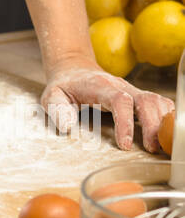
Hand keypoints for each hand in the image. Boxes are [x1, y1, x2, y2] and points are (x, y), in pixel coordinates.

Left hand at [40, 58, 173, 151]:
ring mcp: (131, 91)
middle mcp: (120, 87)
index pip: (119, 100)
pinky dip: (166, 117)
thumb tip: (67, 127)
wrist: (74, 69)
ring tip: (160, 145)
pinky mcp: (138, 97)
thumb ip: (57, 109)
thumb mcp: (51, 96)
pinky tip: (164, 134)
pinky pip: (159, 103)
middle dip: (152, 125)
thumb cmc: (64, 86)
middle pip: (146, 100)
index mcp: (99, 87)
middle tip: (151, 148)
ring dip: (162, 122)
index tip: (125, 144)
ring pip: (157, 100)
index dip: (125, 122)